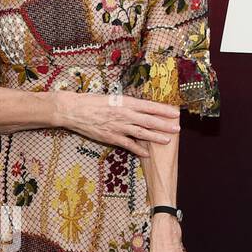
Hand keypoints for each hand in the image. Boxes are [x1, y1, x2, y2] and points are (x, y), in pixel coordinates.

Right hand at [59, 91, 179, 153]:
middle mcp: (124, 114)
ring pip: (142, 133)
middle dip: (164, 124)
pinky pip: (128, 145)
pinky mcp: (111, 137)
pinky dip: (138, 150)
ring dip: (155, 137)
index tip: (174, 112)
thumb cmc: (91, 101)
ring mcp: (118, 127)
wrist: (74, 110)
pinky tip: (147, 154)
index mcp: (125, 102)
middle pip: (149, 120)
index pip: (149, 106)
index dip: (163, 110)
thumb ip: (125, 104)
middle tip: (177, 127)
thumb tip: (138, 107)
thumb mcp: (111, 98)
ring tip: (167, 140)